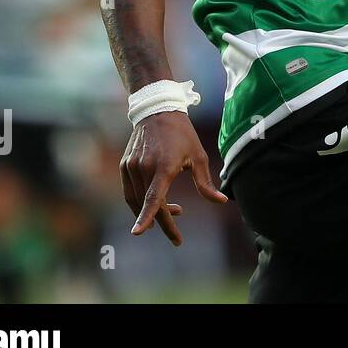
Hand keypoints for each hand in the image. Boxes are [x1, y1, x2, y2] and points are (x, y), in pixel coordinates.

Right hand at [120, 110, 227, 245]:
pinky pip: (130, 191)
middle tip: (176, 236)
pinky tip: (156, 202)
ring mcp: (131, 166)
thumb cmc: (183, 135)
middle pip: (149, 204)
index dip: (147, 216)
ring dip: (153, 212)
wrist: (158, 112)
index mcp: (164, 166)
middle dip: (163, 222)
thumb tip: (222, 201)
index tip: (138, 233)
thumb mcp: (199, 157)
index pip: (153, 197)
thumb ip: (206, 183)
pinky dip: (140, 202)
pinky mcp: (124, 165)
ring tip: (175, 211)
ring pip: (137, 200)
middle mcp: (144, 167)